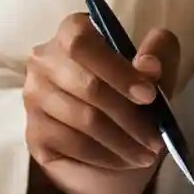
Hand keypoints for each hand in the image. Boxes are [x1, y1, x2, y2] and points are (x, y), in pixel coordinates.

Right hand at [24, 12, 180, 193]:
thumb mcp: (156, 73)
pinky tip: (124, 161)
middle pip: (87, 85)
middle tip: (156, 137)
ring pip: (83, 119)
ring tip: (147, 153)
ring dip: (122, 141)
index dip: (118, 69)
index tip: (149, 95)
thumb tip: (149, 65)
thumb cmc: (130, 99)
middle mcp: (44, 60)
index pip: (82, 42)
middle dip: (129, 115)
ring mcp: (34, 97)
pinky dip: (106, 155)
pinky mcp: (34, 132)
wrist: (109, 147)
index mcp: (72, 33)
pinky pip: (73, 144)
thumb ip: (159, 57)